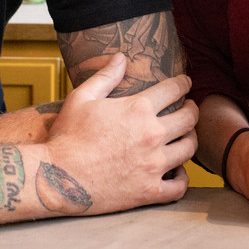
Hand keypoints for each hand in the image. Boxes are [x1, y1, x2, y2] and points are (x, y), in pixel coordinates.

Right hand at [43, 54, 197, 215]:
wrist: (56, 178)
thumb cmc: (67, 136)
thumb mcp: (81, 98)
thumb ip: (106, 76)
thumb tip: (121, 57)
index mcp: (138, 109)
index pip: (175, 89)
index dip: (183, 83)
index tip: (185, 83)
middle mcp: (152, 135)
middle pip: (189, 118)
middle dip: (193, 109)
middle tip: (189, 109)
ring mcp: (153, 165)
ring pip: (189, 149)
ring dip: (190, 139)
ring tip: (185, 136)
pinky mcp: (149, 191)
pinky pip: (179, 186)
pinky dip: (182, 178)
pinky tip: (177, 172)